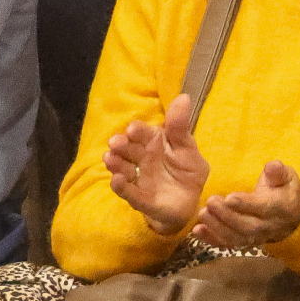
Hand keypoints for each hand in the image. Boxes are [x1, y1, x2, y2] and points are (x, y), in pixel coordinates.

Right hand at [103, 93, 209, 235]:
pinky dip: (120, 186)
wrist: (189, 203)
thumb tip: (183, 97)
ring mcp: (137, 177)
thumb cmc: (186, 172)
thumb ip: (180, 126)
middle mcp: (140, 158)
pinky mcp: (138, 198)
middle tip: (116, 144)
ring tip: (110, 159)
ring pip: (120, 167)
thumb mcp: (187, 148)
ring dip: (114, 162)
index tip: (133, 130)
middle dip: (119, 145)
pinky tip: (117, 180)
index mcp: (152, 142)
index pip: (140, 132)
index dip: (135, 130)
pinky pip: (127, 192)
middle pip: (126, 148)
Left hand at [194, 161, 299, 248]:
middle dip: (227, 216)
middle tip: (210, 201)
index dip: (246, 204)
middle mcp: (268, 226)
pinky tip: (197, 231)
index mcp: (280, 208)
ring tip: (202, 213)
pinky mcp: (243, 241)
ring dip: (217, 227)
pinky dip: (212, 239)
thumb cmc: (283, 188)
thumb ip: (278, 172)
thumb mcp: (286, 177)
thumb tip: (273, 166)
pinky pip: (228, 244)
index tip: (229, 197)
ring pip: (236, 237)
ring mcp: (255, 236)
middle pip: (247, 226)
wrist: (291, 213)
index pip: (263, 208)